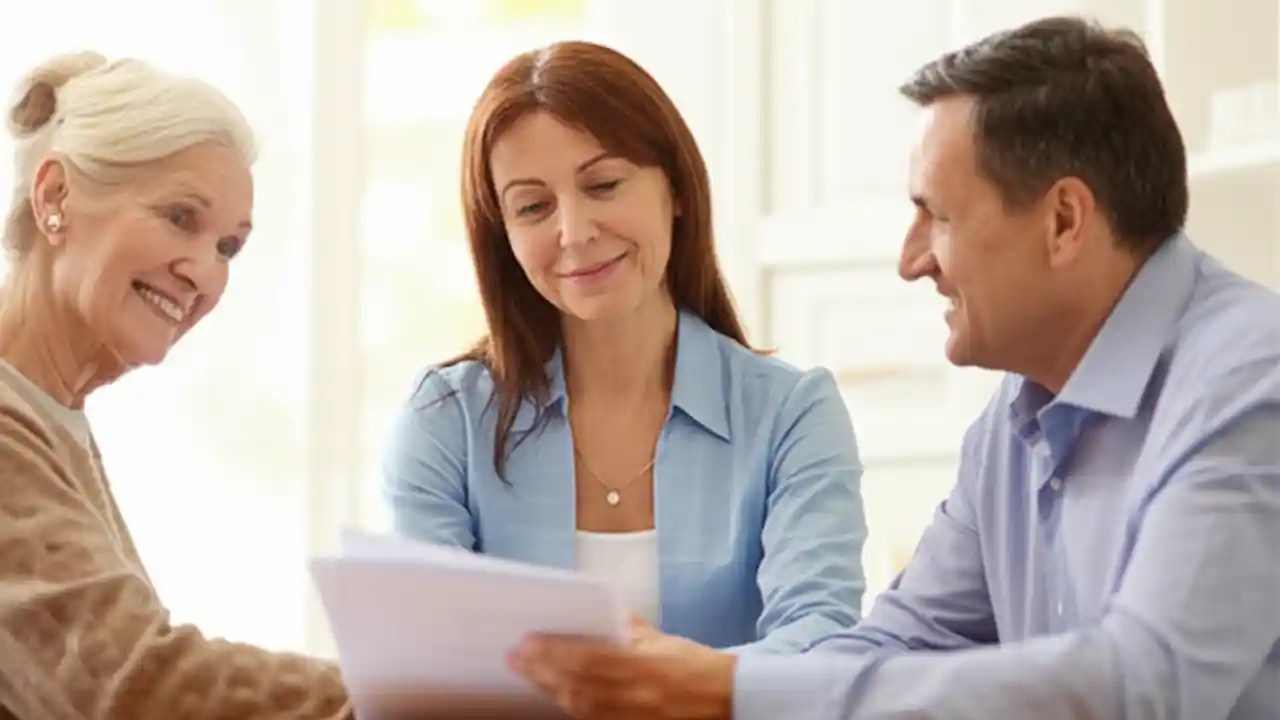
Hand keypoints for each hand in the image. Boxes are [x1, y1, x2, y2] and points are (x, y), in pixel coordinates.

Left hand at [508, 613, 736, 718]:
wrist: (729, 702)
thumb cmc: (698, 669)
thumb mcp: (664, 641)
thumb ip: (630, 629)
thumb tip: (605, 614)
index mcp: (642, 668)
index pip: (586, 659)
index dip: (552, 652)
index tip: (527, 642)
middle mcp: (633, 697)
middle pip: (574, 686)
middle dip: (541, 671)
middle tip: (515, 658)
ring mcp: (631, 718)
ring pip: (578, 707)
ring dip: (549, 690)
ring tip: (529, 674)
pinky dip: (571, 709)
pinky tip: (556, 697)